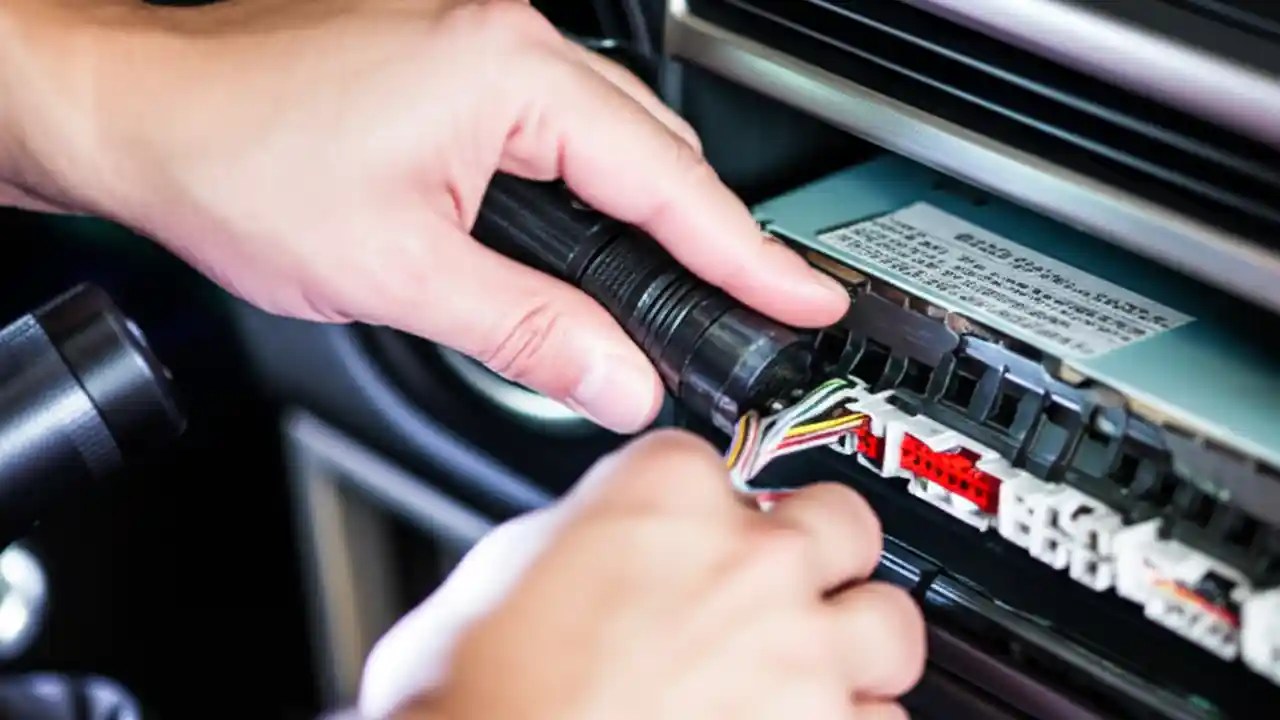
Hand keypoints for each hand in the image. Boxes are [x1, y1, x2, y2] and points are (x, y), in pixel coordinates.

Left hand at [0, 0, 848, 431]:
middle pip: (655, 145)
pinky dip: (592, 179)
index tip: (802, 295)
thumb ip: (529, 331)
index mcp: (506, 75)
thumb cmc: (232, 161)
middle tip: (751, 307)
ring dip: (647, 206)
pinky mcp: (454, 55)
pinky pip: (561, 117)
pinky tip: (591, 231)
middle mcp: (505, 37)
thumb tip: (619, 379)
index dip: (746, 253)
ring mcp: (480, 37)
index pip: (669, 179)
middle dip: (706, 232)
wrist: (139, 108)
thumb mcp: (399, 274)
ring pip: (611, 130)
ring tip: (682, 287)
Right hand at [376, 430, 924, 719]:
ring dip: (853, 645)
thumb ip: (583, 533)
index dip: (703, 506)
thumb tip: (602, 540)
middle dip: (813, 553)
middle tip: (779, 585)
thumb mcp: (499, 571)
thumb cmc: (474, 699)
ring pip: (888, 624)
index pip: (714, 459)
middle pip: (839, 521)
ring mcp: (798, 652)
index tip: (698, 533)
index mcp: (664, 491)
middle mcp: (749, 559)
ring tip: (812, 666)